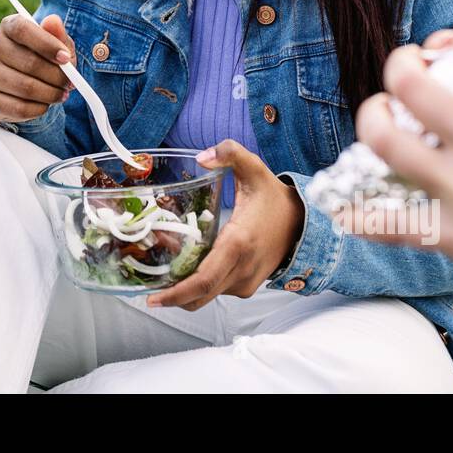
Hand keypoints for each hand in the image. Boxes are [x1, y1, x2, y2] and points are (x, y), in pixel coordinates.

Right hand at [0, 13, 75, 121]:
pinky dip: (39, 108)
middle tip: (69, 82)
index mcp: (8, 26)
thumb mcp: (55, 43)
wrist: (22, 81)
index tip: (66, 59)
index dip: (47, 45)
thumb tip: (53, 21)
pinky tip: (45, 104)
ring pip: (25, 87)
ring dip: (50, 94)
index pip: (23, 30)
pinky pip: (19, 108)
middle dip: (56, 76)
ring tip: (60, 93)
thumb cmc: (43, 56)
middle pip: (29, 62)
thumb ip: (57, 33)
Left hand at [147, 140, 305, 310]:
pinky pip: (218, 291)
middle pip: (200, 296)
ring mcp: (246, 281)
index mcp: (238, 243)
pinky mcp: (247, 286)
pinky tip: (190, 269)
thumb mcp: (254, 169)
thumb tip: (201, 156)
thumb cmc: (274, 198)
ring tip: (166, 273)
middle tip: (150, 294)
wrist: (302, 222)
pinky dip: (202, 286)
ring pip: (207, 295)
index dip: (176, 293)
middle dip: (172, 298)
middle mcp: (242, 269)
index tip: (153, 299)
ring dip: (186, 290)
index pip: (203, 280)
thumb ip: (229, 153)